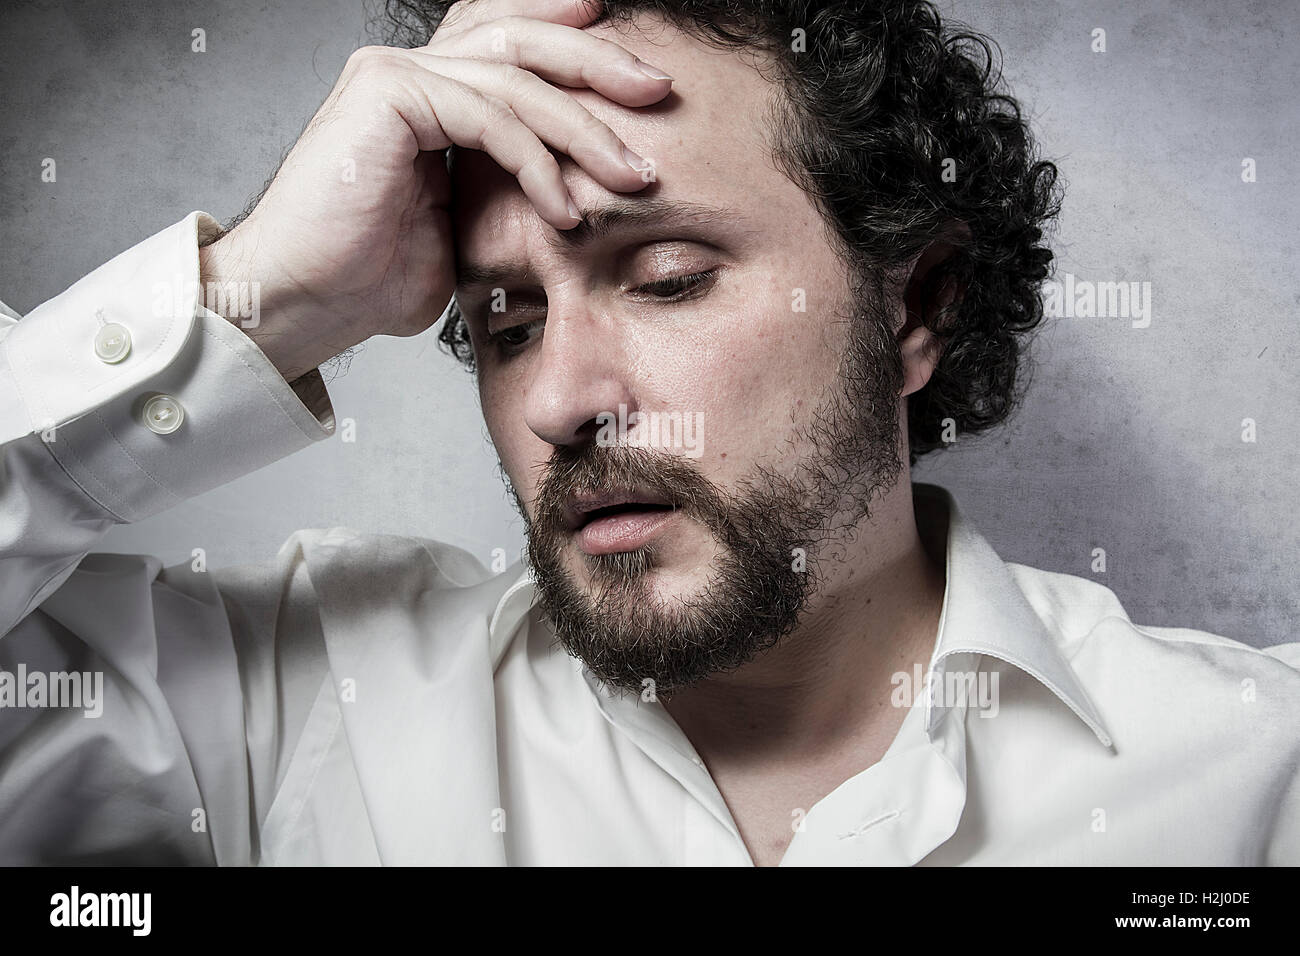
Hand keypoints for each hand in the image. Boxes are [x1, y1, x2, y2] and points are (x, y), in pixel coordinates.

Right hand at [200, 0, 670, 381]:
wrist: (301, 304)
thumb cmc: (369, 278)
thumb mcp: (461, 231)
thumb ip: (506, 196)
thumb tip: (571, 203)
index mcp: (427, 95)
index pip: (509, 44)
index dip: (571, 39)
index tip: (634, 67)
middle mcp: (410, 72)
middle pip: (523, 41)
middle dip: (599, 62)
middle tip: (661, 89)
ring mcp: (396, 76)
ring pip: (515, 79)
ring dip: (585, 127)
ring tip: (633, 176)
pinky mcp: (388, 94)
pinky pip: (489, 116)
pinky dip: (536, 161)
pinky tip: (566, 209)